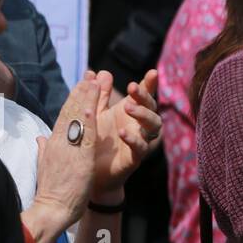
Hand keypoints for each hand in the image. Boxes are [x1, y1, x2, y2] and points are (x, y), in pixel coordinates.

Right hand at [28, 76, 99, 239]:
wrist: (51, 208)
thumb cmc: (51, 191)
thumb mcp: (45, 165)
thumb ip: (43, 149)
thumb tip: (39, 137)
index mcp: (52, 143)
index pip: (63, 115)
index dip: (73, 98)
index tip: (81, 84)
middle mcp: (58, 141)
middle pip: (69, 111)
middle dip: (80, 92)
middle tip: (90, 74)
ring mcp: (67, 148)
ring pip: (77, 119)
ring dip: (86, 99)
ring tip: (94, 81)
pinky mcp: (77, 158)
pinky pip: (83, 136)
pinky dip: (88, 120)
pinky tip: (93, 106)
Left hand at [91, 68, 161, 197]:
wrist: (89, 171)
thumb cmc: (95, 138)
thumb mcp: (95, 112)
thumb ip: (100, 94)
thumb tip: (102, 72)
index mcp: (129, 112)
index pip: (143, 96)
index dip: (149, 84)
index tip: (152, 72)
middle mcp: (138, 126)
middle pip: (151, 108)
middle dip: (144, 96)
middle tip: (132, 87)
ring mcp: (139, 142)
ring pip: (153, 127)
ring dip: (142, 115)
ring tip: (128, 107)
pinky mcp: (134, 159)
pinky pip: (140, 148)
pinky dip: (133, 139)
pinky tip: (123, 132)